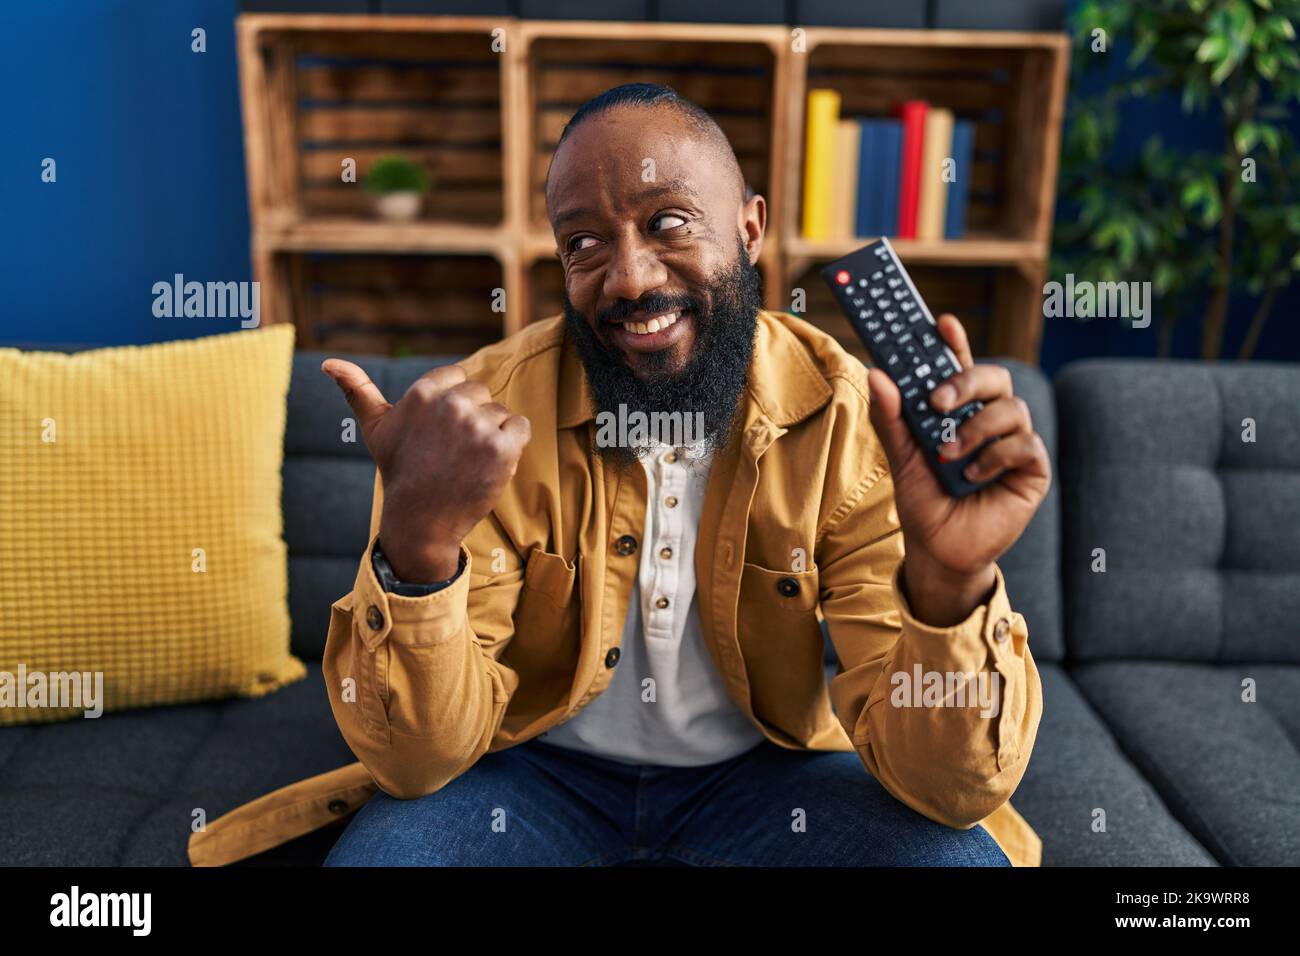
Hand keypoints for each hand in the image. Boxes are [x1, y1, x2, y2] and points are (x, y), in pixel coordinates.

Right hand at [321, 360, 531, 581]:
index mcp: (422, 393)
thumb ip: (356, 390)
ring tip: (468, 460)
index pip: (458, 377)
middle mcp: (450, 405)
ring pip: (500, 413)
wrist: (421, 520)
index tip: (440, 432)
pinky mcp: (501, 448)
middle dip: (473, 419)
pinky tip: (491, 462)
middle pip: (481, 394)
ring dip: (492, 434)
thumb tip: (327, 362)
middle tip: (453, 451)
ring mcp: (477, 426)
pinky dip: (514, 444)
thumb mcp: (375, 428)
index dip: (453, 405)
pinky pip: (521, 427)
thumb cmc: (400, 471)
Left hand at [866, 314, 1050, 625]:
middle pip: (994, 377)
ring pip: (1012, 408)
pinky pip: (1024, 444)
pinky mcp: (1031, 469)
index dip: (955, 342)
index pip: (960, 366)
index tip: (942, 323)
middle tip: (936, 401)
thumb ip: (891, 417)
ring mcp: (1013, 441)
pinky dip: (994, 456)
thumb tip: (877, 373)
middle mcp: (989, 419)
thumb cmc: (923, 500)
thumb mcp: (899, 458)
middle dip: (965, 382)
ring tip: (947, 455)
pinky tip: (972, 475)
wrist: (939, 550)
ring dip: (975, 429)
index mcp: (959, 410)